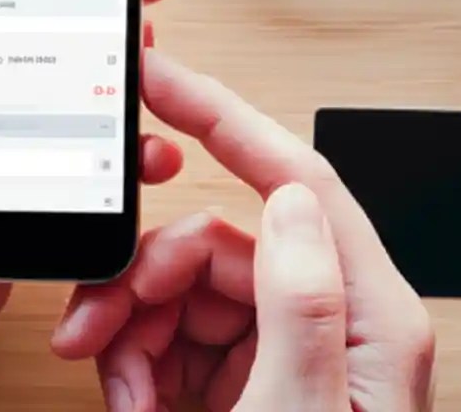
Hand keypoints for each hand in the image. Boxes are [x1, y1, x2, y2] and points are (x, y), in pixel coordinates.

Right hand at [52, 50, 435, 411]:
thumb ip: (303, 304)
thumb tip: (292, 198)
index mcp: (368, 312)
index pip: (294, 178)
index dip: (223, 116)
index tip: (161, 82)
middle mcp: (329, 319)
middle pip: (214, 241)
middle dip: (140, 276)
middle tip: (92, 323)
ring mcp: (282, 349)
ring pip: (181, 288)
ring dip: (127, 325)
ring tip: (109, 381)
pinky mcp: (244, 378)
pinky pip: (171, 336)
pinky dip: (133, 361)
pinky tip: (128, 400)